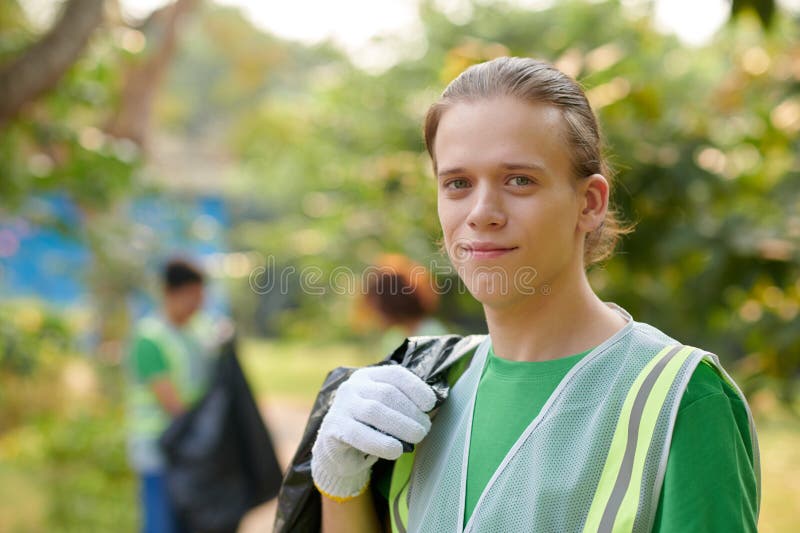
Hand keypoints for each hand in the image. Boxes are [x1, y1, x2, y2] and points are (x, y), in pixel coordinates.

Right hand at [311, 365, 436, 499]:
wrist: (337, 451)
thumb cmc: (369, 427)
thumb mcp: (386, 410)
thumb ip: (404, 405)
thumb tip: (433, 408)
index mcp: (368, 377)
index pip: (395, 374)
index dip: (416, 387)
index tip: (430, 404)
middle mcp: (353, 386)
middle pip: (387, 393)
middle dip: (411, 411)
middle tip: (425, 428)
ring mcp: (341, 406)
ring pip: (374, 410)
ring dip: (401, 425)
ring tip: (417, 437)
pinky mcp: (334, 428)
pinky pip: (359, 434)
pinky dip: (381, 442)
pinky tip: (396, 450)